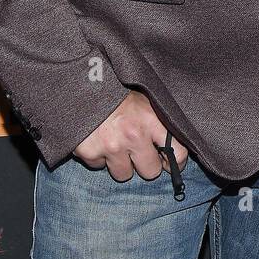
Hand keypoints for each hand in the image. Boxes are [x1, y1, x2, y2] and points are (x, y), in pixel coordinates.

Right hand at [73, 88, 188, 180]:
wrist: (81, 83)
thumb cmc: (117, 93)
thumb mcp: (144, 100)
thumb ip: (159, 122)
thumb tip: (173, 147)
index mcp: (152, 119)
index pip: (177, 153)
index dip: (176, 162)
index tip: (169, 163)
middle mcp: (133, 135)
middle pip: (151, 172)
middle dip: (145, 164)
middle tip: (138, 151)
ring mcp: (111, 146)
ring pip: (124, 175)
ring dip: (121, 164)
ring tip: (116, 144)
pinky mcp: (89, 152)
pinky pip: (98, 167)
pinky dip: (99, 157)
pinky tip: (98, 139)